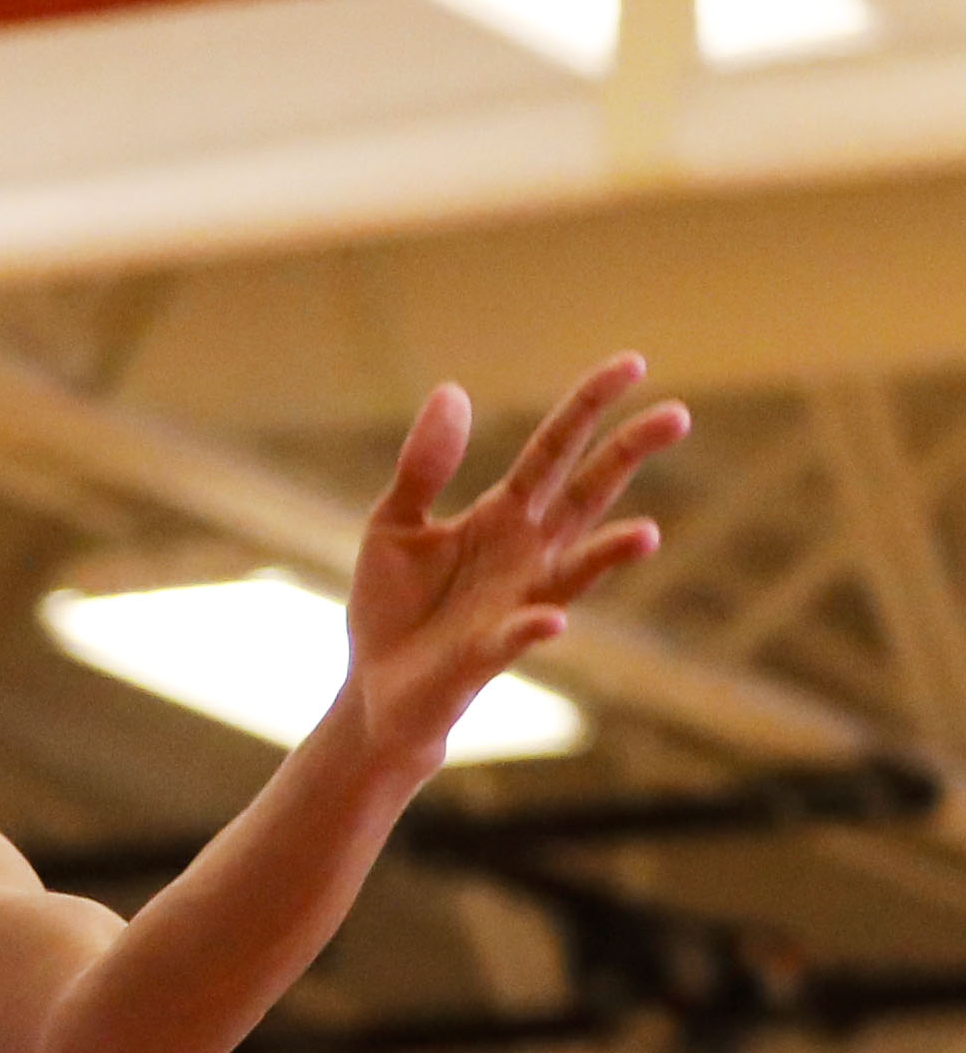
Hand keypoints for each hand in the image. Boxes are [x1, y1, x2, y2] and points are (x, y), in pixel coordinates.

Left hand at [336, 355, 689, 772]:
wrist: (374, 688)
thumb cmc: (393, 606)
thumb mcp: (395, 522)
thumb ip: (425, 464)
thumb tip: (454, 391)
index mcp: (505, 516)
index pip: (556, 450)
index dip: (589, 407)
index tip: (634, 363)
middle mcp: (527, 555)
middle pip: (587, 494)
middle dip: (627, 457)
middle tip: (678, 414)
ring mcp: (517, 603)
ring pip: (576, 572)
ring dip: (609, 555)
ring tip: (648, 535)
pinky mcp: (487, 652)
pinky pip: (517, 637)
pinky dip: (533, 627)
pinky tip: (549, 618)